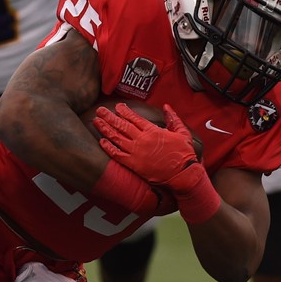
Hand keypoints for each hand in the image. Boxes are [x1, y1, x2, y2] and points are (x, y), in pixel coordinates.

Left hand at [97, 104, 221, 223]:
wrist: (182, 174)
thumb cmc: (184, 154)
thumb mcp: (182, 133)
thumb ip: (173, 119)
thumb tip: (167, 107)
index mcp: (153, 131)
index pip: (134, 118)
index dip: (124, 111)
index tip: (117, 106)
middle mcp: (142, 140)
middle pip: (122, 125)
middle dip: (110, 116)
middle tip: (100, 110)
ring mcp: (136, 152)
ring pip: (116, 138)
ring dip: (105, 129)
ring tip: (96, 121)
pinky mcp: (134, 165)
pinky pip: (117, 155)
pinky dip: (108, 148)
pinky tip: (101, 141)